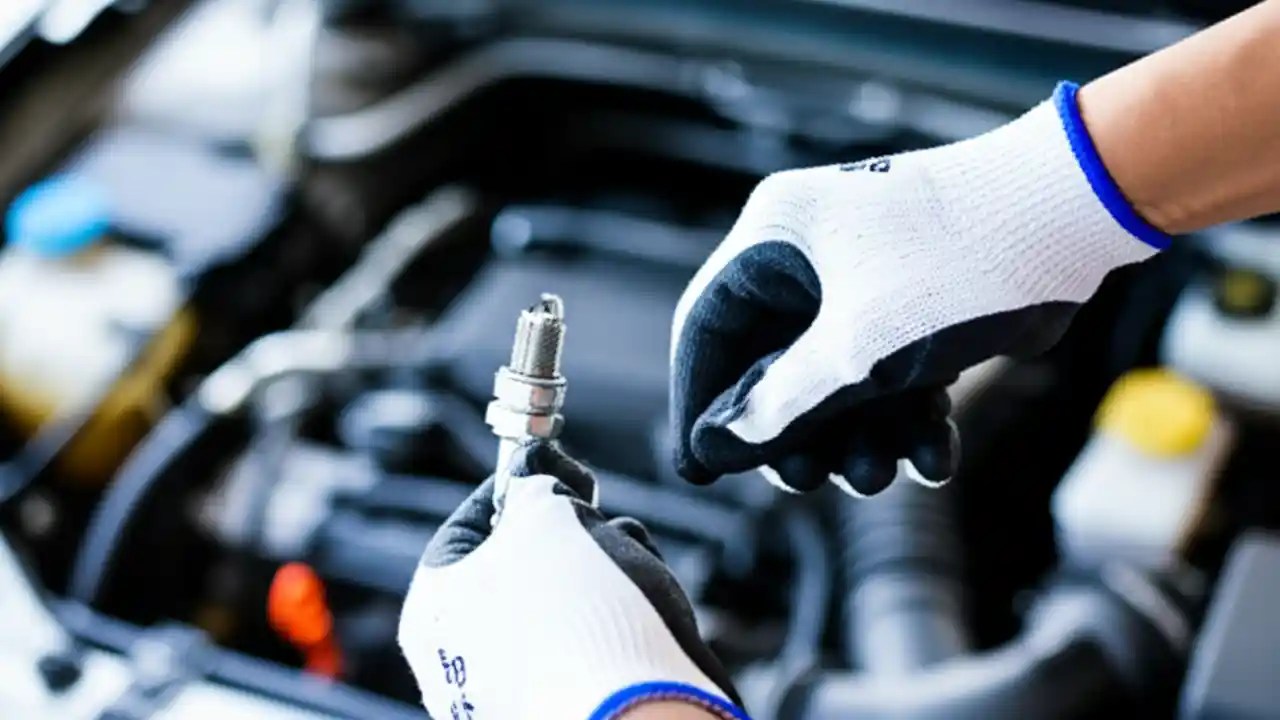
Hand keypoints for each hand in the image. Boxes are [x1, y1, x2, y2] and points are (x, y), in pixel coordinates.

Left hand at [398, 442, 747, 719]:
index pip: (470, 522)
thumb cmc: (576, 619)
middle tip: (595, 519)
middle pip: (522, 559)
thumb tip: (534, 475)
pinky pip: (592, 639)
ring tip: (627, 573)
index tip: (550, 470)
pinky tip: (640, 611)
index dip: (517, 486)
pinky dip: (619, 616)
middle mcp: (464, 655)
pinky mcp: (569, 700)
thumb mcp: (546, 514)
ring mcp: (516, 684)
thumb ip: (534, 483)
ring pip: (566, 595)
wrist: (635, 714)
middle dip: (572, 532)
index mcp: (434, 608)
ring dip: (604, 569)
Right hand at [671, 82, 1163, 496]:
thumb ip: (782, 405)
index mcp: (777, 239)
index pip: (707, 328)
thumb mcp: (860, 350)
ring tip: (881, 477)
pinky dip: (903, 414)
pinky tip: (934, 458)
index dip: (699, 404)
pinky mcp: (911, 298)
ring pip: (833, 375)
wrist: (1075, 216)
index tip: (697, 468)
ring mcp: (862, 274)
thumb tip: (714, 447)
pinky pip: (885, 368)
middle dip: (795, 431)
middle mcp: (810, 252)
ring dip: (855, 434)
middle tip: (807, 479)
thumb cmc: (959, 262)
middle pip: (771, 361)